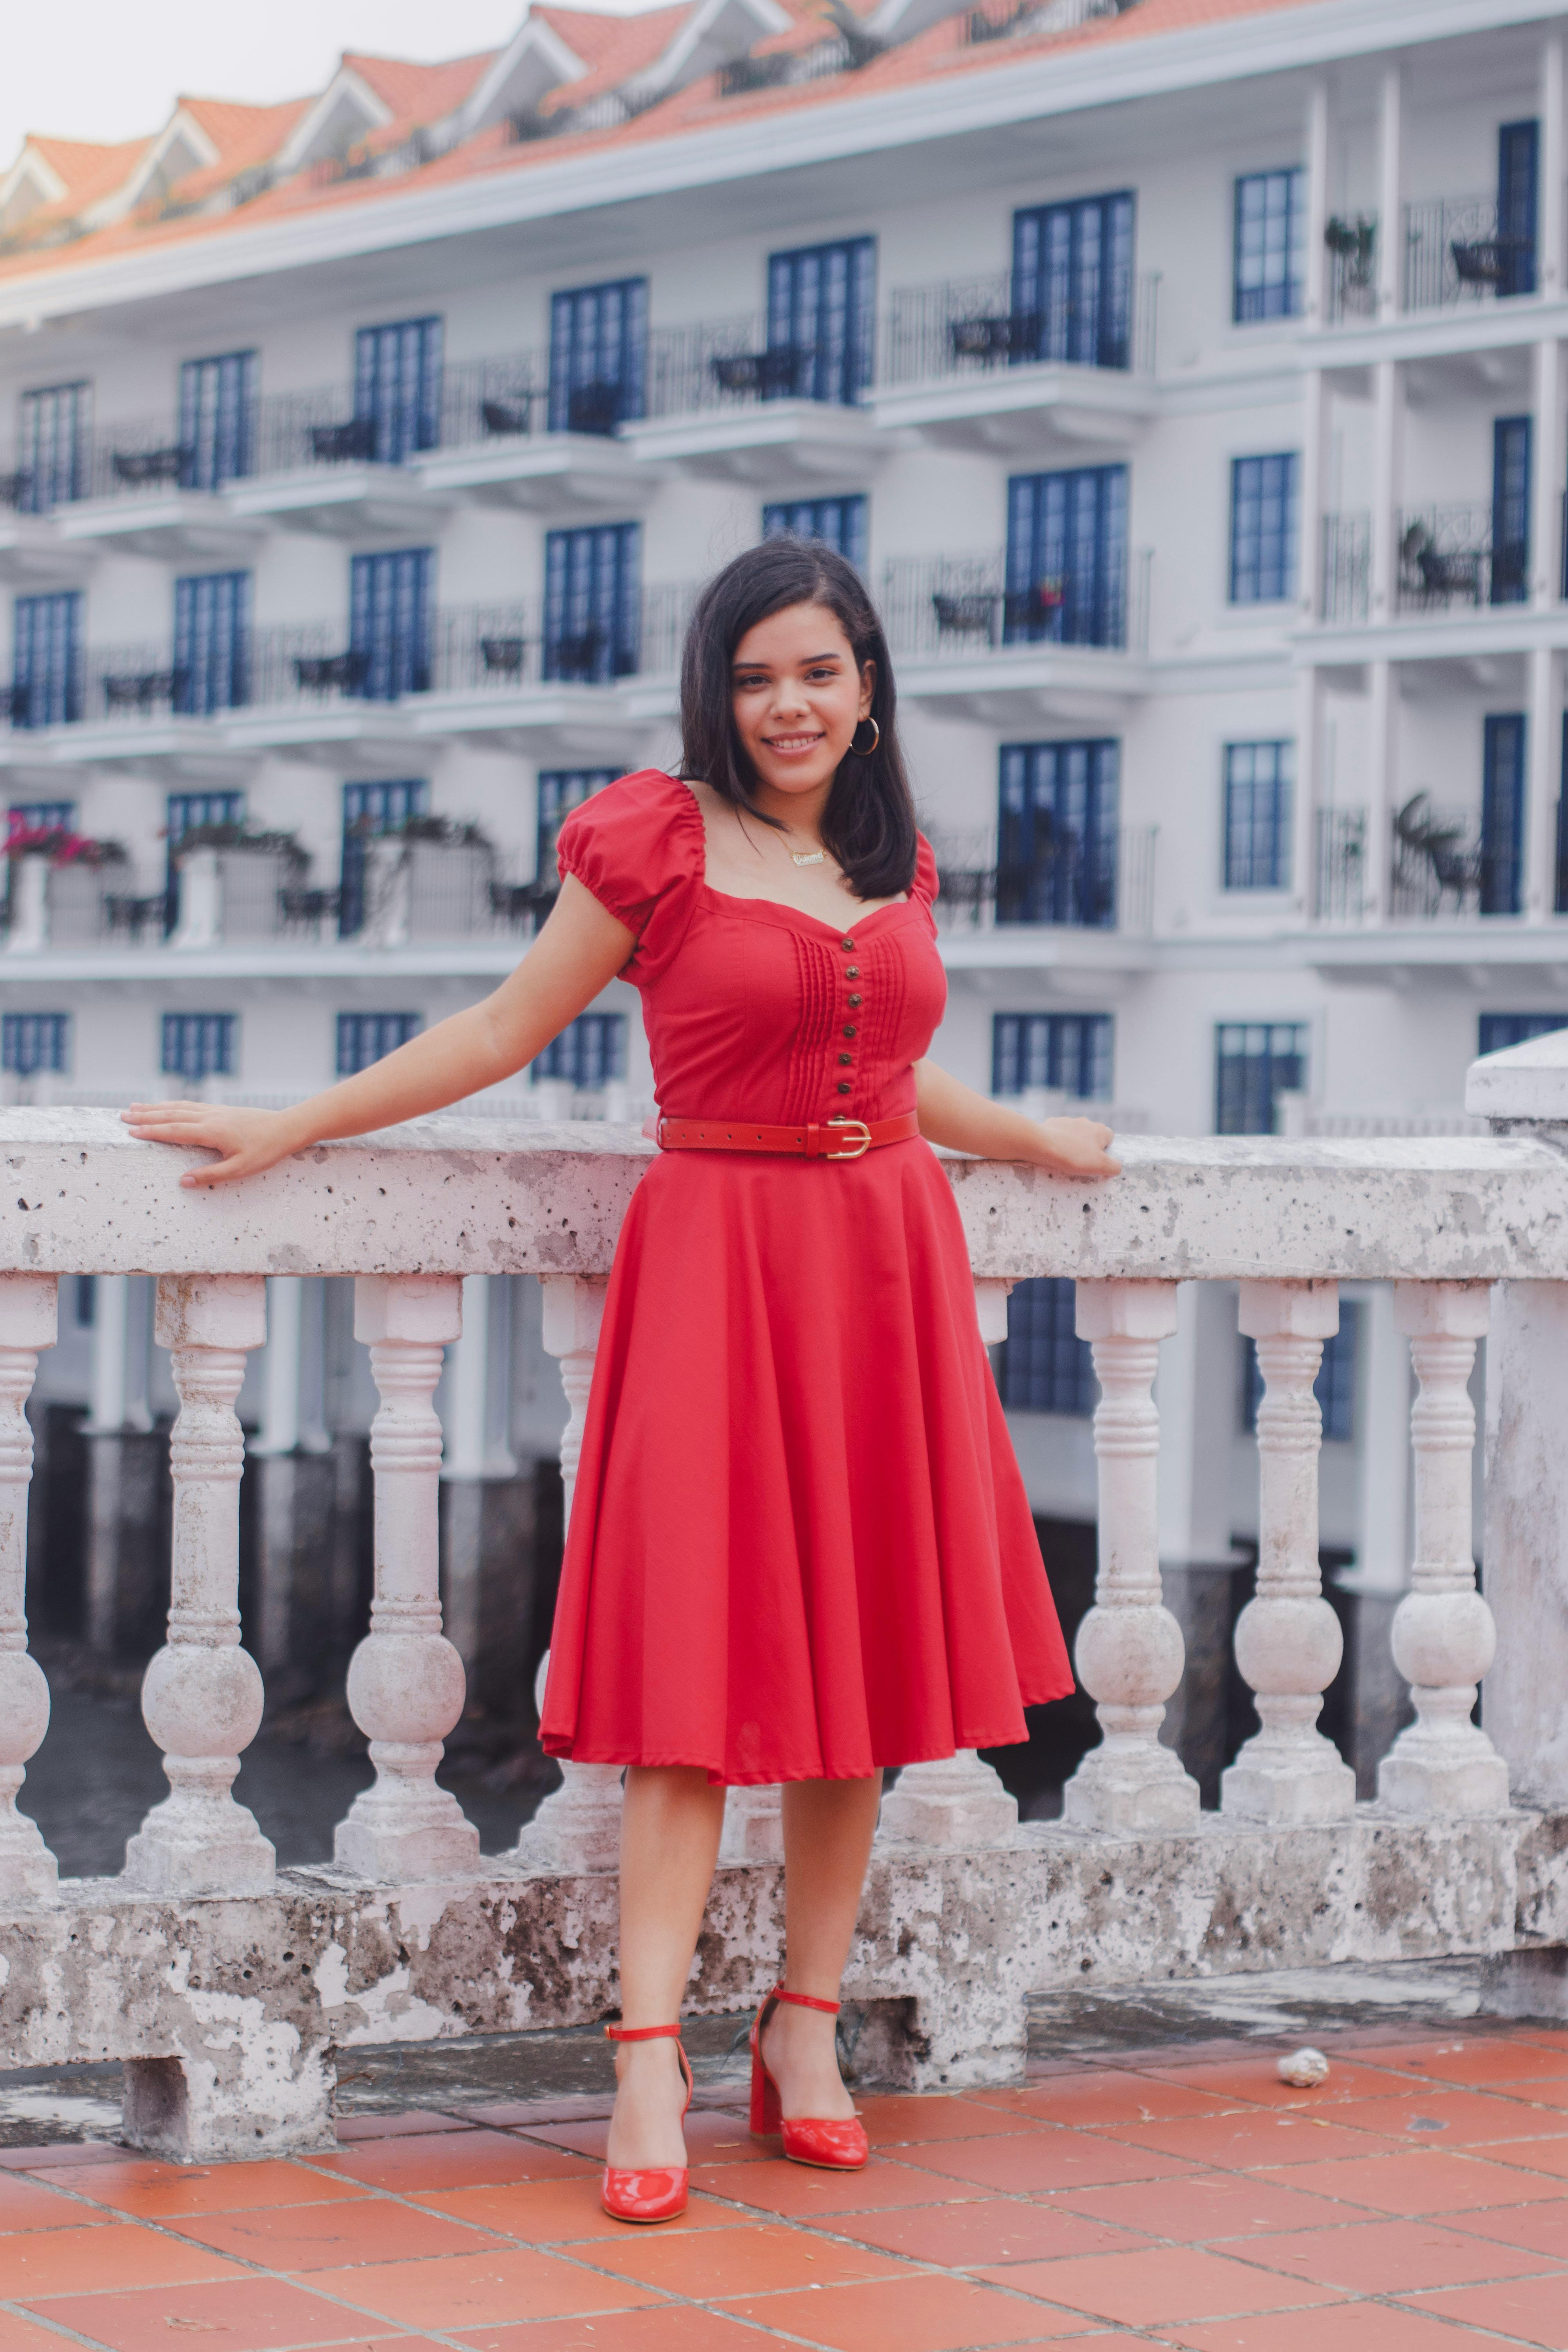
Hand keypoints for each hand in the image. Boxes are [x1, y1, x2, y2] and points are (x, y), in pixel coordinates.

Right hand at [121, 1101, 304, 1187]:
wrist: (286, 1128)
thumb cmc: (265, 1150)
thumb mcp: (240, 1169)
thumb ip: (210, 1175)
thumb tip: (182, 1181)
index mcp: (211, 1131)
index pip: (174, 1131)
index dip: (152, 1131)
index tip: (132, 1132)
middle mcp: (209, 1117)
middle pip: (171, 1115)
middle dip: (146, 1116)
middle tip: (123, 1116)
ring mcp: (214, 1111)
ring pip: (179, 1107)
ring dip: (156, 1107)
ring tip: (135, 1107)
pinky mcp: (220, 1110)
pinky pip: (190, 1105)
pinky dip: (173, 1105)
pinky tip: (165, 1106)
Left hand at [1032, 1115, 1120, 1179]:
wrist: (1043, 1145)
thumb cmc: (1075, 1156)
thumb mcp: (1101, 1166)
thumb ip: (1115, 1166)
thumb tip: (1116, 1166)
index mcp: (1099, 1129)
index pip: (1109, 1138)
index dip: (1104, 1151)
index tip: (1095, 1162)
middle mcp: (1085, 1121)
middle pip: (1091, 1136)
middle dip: (1087, 1147)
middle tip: (1080, 1162)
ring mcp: (1068, 1121)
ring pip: (1074, 1134)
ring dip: (1072, 1143)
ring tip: (1065, 1157)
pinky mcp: (1052, 1123)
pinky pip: (1059, 1133)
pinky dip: (1058, 1141)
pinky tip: (1053, 1151)